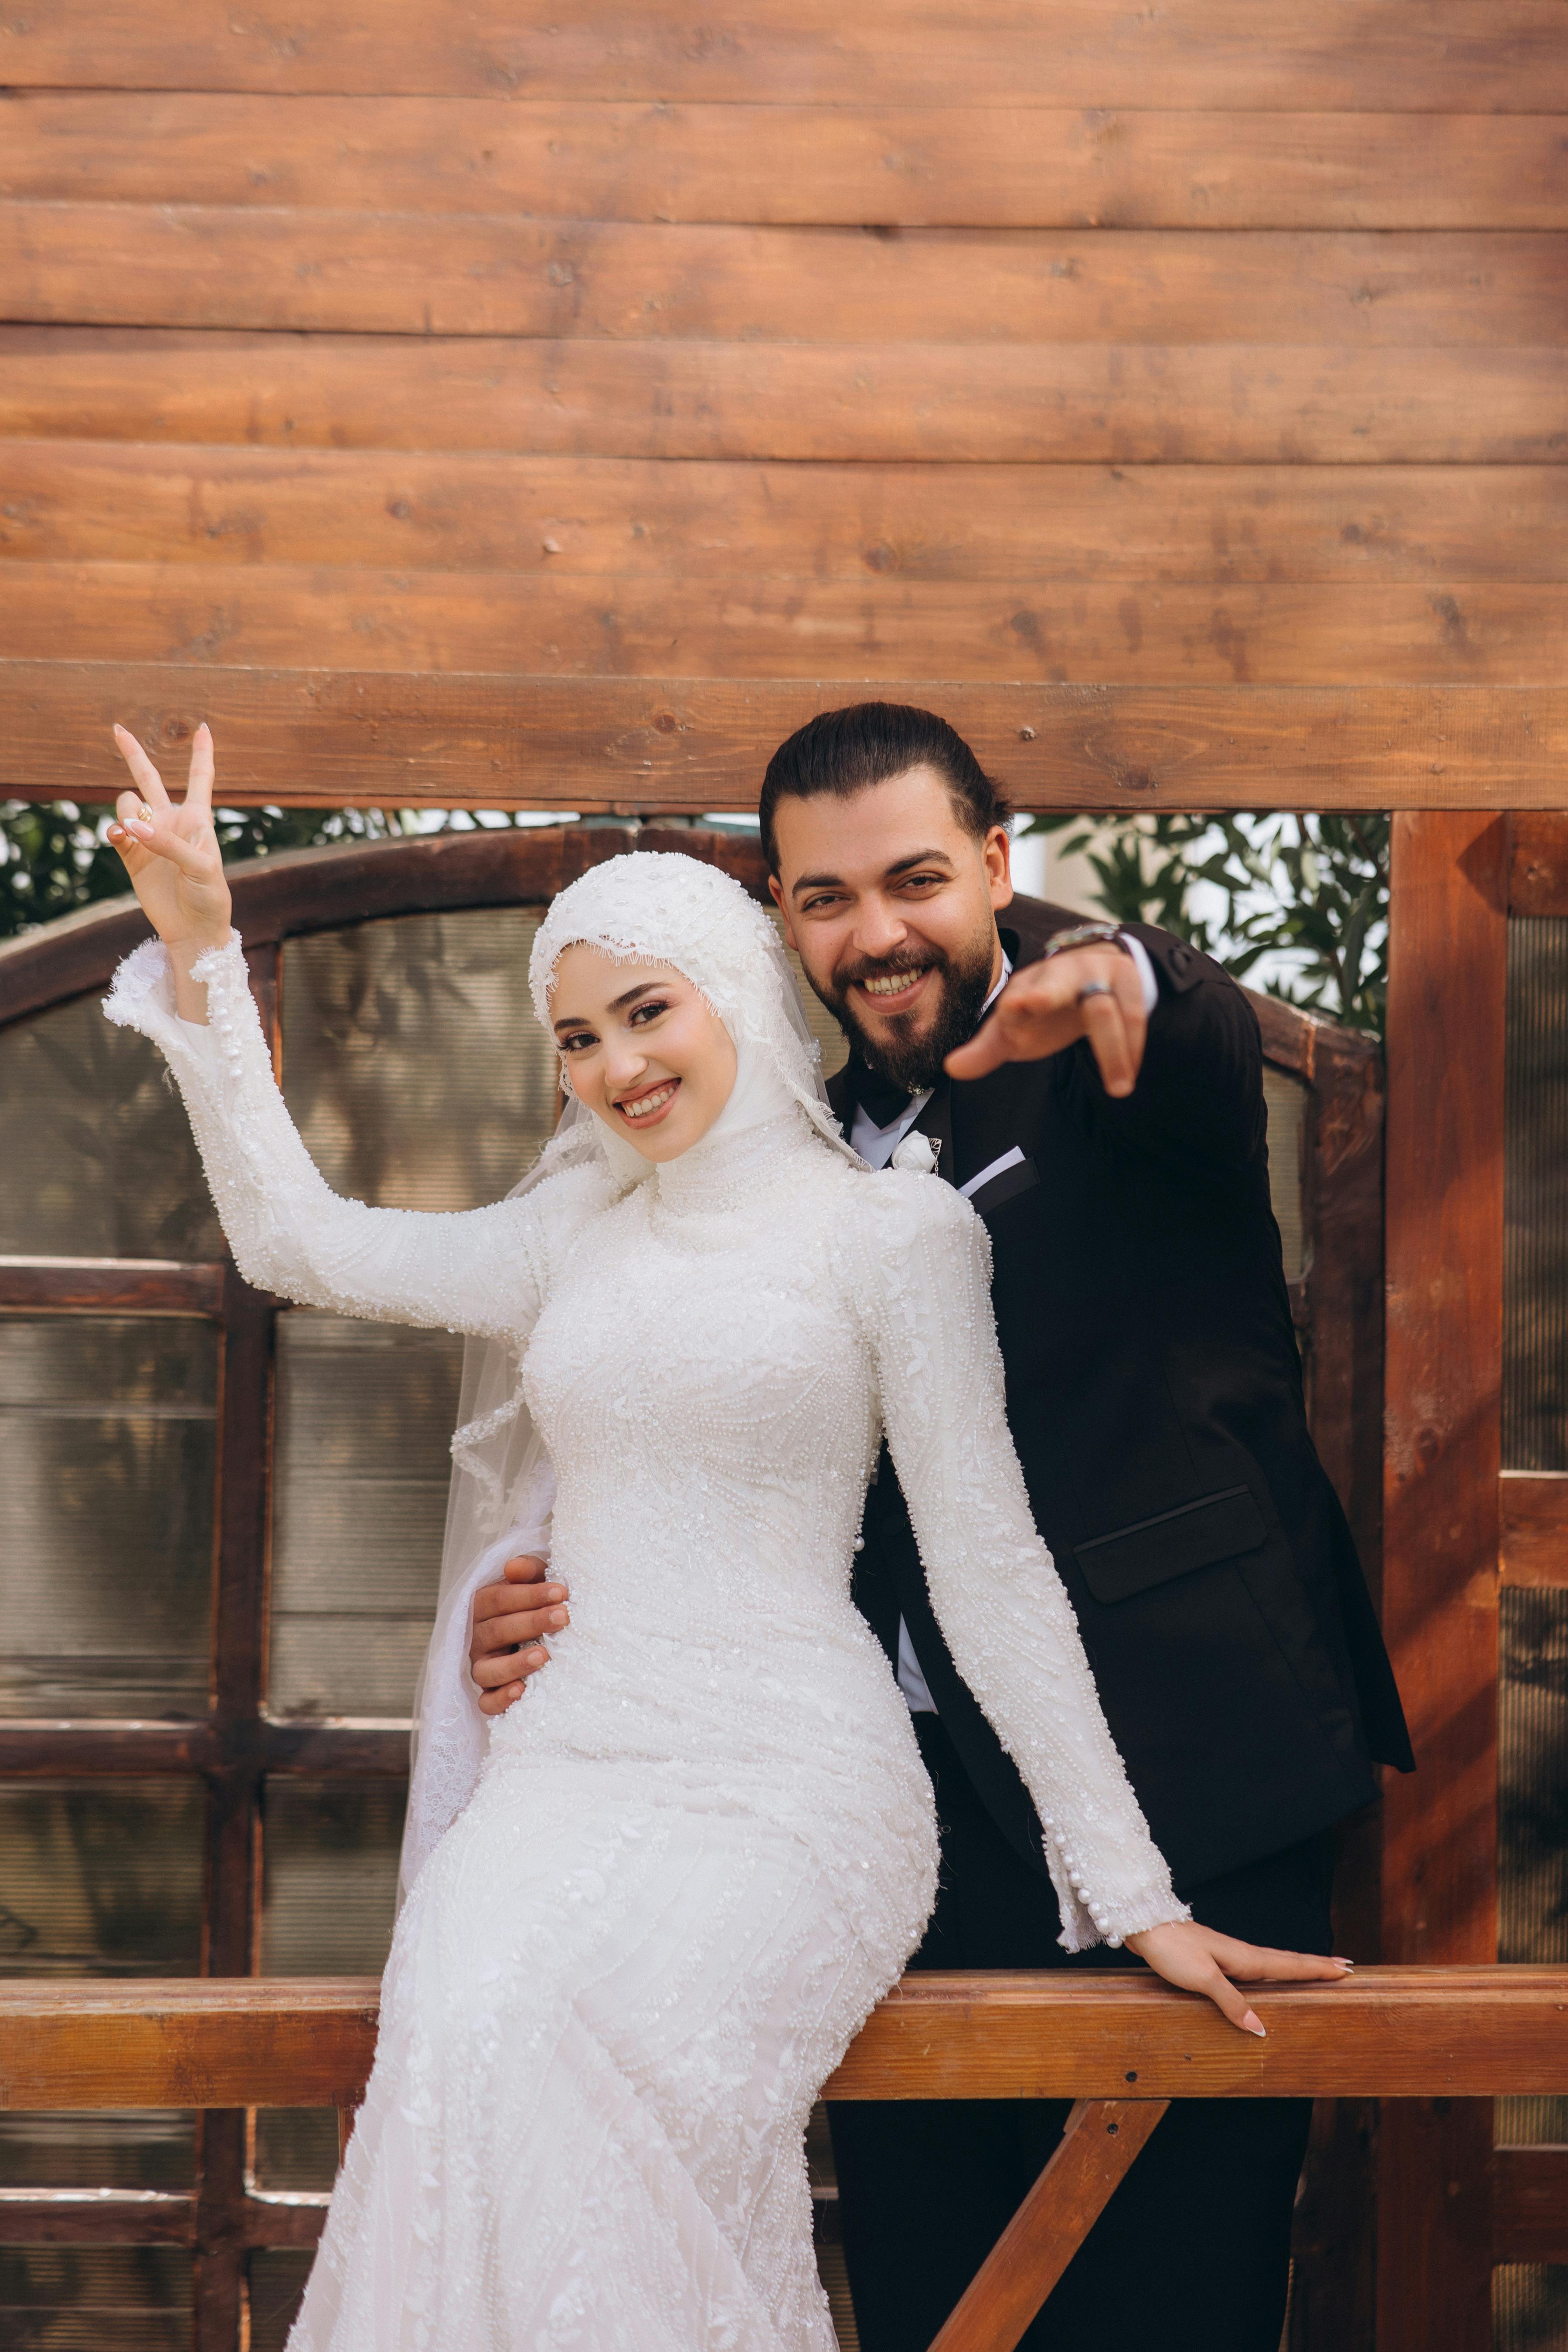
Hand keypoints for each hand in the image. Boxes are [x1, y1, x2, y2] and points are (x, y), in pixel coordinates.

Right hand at [107, 723, 230, 954]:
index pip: (200, 778)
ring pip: (127, 804)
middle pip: (149, 779)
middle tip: (117, 728)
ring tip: (135, 833)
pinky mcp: (132, 856)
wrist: (194, 929)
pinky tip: (121, 836)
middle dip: (134, 754)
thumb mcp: (202, 868)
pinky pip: (115, 832)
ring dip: (126, 810)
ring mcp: (149, 838)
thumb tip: (132, 826)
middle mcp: (171, 822)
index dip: (202, 753)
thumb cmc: (209, 897)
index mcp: (198, 819)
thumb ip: (169, 844)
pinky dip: (114, 830)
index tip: (204, 727)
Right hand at [469, 1555, 568, 1715]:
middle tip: (563, 1617)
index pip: (499, 1599)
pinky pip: (487, 1702)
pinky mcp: (488, 1693)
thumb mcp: (536, 1581)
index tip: (562, 1592)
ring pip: (488, 1670)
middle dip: (532, 1623)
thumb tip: (514, 1567)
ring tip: (544, 1655)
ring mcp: (481, 1667)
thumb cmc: (540, 1602)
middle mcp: (477, 1637)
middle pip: (497, 1631)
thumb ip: (527, 1571)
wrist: (546, 1631)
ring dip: (515, 1664)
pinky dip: (501, 1699)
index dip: (530, 1595)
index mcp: (483, 1606)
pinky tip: (521, 1691)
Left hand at [944, 945, 1146, 1095]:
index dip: (1023, 1000)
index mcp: (1031, 985)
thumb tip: (951, 1069)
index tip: (1013, 1010)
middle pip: (1061, 985)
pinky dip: (1132, 1048)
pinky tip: (1128, 1076)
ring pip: (1106, 1010)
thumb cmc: (1045, 1007)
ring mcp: (1099, 974)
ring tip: (1118, 1089)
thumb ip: (985, 1050)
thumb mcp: (1015, 1028)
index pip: (1026, 990)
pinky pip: (1133, 1015)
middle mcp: (1063, 974)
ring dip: (1113, 1051)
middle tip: (1039, 1012)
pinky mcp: (1130, 983)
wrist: (1093, 971)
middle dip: (1054, 997)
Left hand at [1125, 1919, 1352, 2035]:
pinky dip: (1271, 1971)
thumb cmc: (1174, 1950)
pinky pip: (1254, 1968)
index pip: (1290, 1965)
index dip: (1317, 1968)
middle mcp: (1242, 1956)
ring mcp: (1229, 1957)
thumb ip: (1232, 2003)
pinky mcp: (1216, 1961)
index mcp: (1245, 1958)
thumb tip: (1261, 2028)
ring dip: (1296, 1966)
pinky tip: (1269, 1977)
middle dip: (1316, 1965)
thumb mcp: (1203, 1979)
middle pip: (1287, 1962)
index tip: (1346, 1968)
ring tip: (1316, 1970)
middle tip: (1344, 1967)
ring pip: (1272, 1964)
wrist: (1146, 1927)